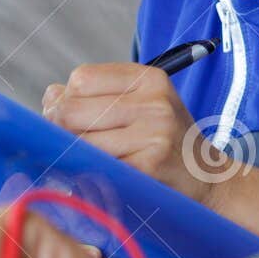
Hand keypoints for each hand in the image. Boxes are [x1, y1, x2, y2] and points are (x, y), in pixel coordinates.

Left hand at [43, 63, 221, 206]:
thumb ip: (96, 96)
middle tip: (69, 144)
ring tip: (87, 160)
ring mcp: (154, 133)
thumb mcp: (142, 105)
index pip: (81, 78)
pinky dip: (87, 173)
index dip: (65, 99)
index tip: (70, 119)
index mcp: (150, 78)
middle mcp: (154, 101)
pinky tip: (99, 175)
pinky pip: (95, 166)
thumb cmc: (166, 141)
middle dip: (60, 129)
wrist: (208, 179)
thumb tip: (50, 97)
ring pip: (79, 141)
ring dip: (73, 155)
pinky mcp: (148, 166)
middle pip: (73, 109)